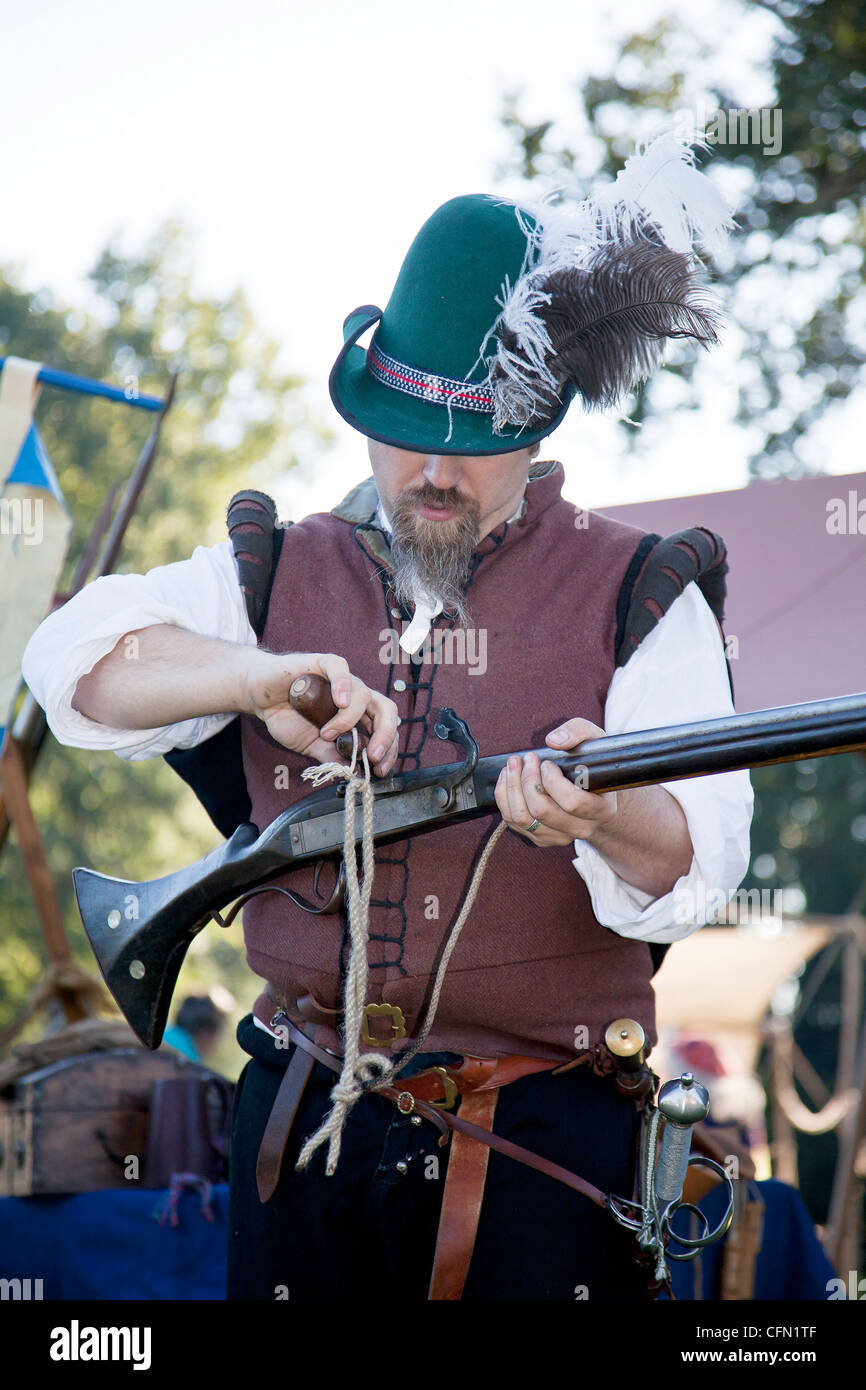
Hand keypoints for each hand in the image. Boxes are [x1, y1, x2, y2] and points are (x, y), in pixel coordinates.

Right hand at [241, 650, 399, 776]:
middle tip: (372, 755)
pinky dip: (343, 685)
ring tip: (326, 733)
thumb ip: (332, 756)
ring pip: (363, 694)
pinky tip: (340, 701)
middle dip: (386, 735)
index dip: (388, 749)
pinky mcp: (323, 663)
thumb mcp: (311, 745)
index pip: (384, 729)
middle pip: (385, 709)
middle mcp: (354, 696)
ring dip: (348, 719)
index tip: (379, 769)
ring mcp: (341, 679)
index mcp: (356, 715)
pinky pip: (340, 669)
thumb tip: (353, 772)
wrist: (258, 696)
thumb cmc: (286, 717)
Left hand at [493, 717, 617, 845]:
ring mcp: (559, 836)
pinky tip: (509, 778)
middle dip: (528, 780)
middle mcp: (581, 828)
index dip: (553, 781)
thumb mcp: (596, 741)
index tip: (547, 763)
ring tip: (513, 765)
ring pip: (523, 818)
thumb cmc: (594, 766)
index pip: (572, 802)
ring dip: (512, 788)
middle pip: (542, 811)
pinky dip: (504, 797)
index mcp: (601, 810)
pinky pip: (513, 821)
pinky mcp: (540, 837)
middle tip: (528, 758)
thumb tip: (554, 741)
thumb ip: (579, 732)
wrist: (595, 796)